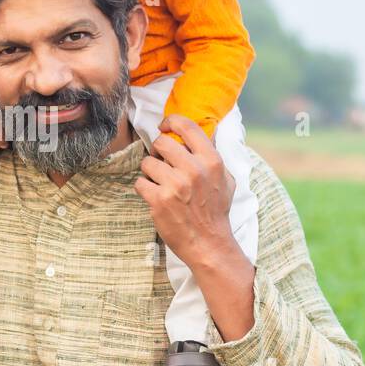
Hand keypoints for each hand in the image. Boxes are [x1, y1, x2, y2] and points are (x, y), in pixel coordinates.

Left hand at [134, 115, 236, 269]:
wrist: (209, 243)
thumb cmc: (216, 211)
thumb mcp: (225, 180)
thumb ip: (212, 158)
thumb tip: (199, 136)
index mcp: (211, 161)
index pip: (187, 126)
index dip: (171, 122)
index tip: (164, 127)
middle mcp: (194, 170)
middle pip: (161, 143)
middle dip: (157, 152)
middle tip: (161, 163)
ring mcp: (175, 185)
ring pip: (147, 163)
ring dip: (150, 173)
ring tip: (160, 184)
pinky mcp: (159, 200)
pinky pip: (139, 183)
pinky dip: (144, 189)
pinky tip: (155, 197)